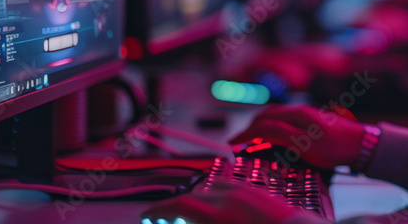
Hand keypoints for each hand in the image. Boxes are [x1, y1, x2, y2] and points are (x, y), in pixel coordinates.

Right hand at [141, 182, 320, 223]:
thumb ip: (199, 223)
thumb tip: (182, 218)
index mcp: (217, 214)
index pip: (178, 205)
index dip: (158, 210)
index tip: (147, 215)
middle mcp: (230, 198)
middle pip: (193, 196)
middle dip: (177, 207)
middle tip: (168, 218)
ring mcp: (246, 192)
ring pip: (212, 188)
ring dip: (199, 199)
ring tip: (194, 214)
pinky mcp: (260, 192)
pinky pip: (233, 187)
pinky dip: (220, 194)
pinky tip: (220, 205)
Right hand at [230, 105, 364, 168]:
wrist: (362, 145)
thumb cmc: (335, 147)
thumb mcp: (304, 144)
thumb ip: (280, 134)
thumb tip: (258, 128)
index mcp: (295, 114)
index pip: (262, 121)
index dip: (246, 133)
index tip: (233, 143)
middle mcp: (299, 110)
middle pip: (267, 115)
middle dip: (250, 128)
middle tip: (239, 142)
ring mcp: (307, 114)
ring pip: (276, 116)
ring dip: (261, 126)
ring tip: (252, 139)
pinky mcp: (313, 121)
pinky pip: (285, 120)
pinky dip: (273, 127)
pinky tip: (275, 135)